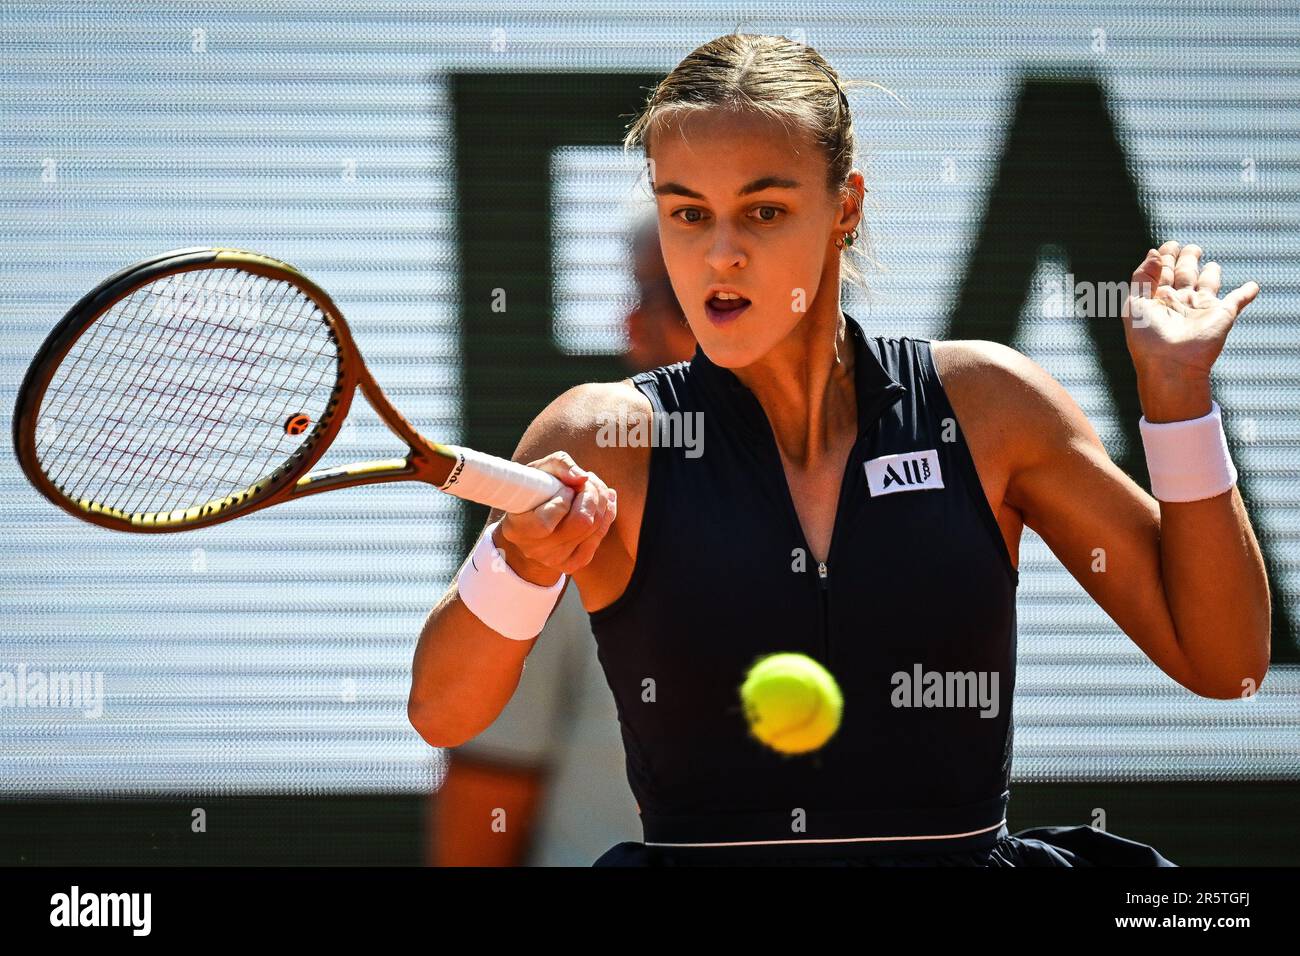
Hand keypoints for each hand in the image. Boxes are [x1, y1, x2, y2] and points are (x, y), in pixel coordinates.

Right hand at [492, 451, 616, 585]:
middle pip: (580, 524)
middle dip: (592, 495)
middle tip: (588, 481)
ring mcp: (554, 559)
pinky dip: (606, 517)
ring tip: (594, 487)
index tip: (565, 488)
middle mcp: (535, 549)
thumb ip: (559, 465)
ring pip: (593, 529)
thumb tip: (582, 477)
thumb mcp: (539, 470)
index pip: (545, 522)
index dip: (563, 500)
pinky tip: (605, 503)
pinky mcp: (572, 563)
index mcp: (517, 529)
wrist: (532, 521)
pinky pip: (597, 539)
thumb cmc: (535, 489)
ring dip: (601, 502)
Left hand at [1124, 240, 1259, 381]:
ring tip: (1211, 265)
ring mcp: (1201, 308)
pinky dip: (1246, 293)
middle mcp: (1179, 302)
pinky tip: (1252, 287)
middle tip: (1190, 248)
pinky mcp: (1222, 315)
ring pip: (1208, 284)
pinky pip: (1237, 301)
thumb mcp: (1135, 304)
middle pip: (1185, 274)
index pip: (1162, 272)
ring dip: (1211, 274)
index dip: (1165, 258)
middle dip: (1187, 260)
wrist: (1171, 364)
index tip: (1167, 246)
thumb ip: (1143, 276)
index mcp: (1157, 299)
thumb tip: (1154, 253)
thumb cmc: (1148, 337)